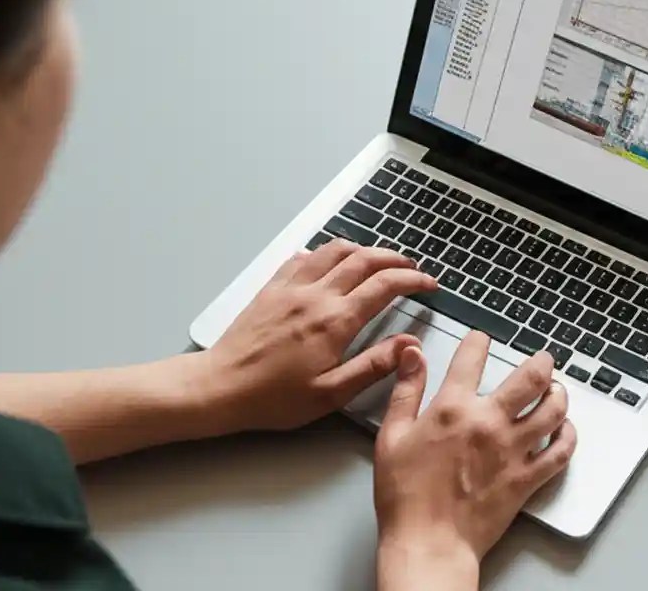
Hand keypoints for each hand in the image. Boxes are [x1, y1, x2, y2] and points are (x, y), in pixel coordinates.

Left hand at [199, 239, 436, 433]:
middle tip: (412, 267)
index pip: (385, 285)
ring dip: (363, 249)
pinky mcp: (271, 289)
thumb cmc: (272, 398)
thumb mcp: (332, 393)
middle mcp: (316, 296)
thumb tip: (409, 345)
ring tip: (378, 260)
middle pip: (365, 259)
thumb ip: (374, 366)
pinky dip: (325, 254)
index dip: (413, 280)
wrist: (218, 388)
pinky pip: (303, 258)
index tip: (429, 284)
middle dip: (395, 258)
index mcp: (335, 321)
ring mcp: (291, 288)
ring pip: (335, 250)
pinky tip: (329, 264)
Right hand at [373, 332, 576, 588]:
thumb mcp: (391, 436)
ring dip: (559, 395)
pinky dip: (568, 436)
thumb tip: (410, 354)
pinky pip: (561, 451)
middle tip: (544, 359)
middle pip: (531, 378)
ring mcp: (513, 450)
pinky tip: (565, 430)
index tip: (481, 339)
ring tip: (557, 390)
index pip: (472, 357)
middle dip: (542, 362)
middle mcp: (489, 423)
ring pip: (553, 410)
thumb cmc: (405, 496)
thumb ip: (405, 390)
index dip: (479, 341)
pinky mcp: (527, 478)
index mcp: (453, 409)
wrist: (428, 541)